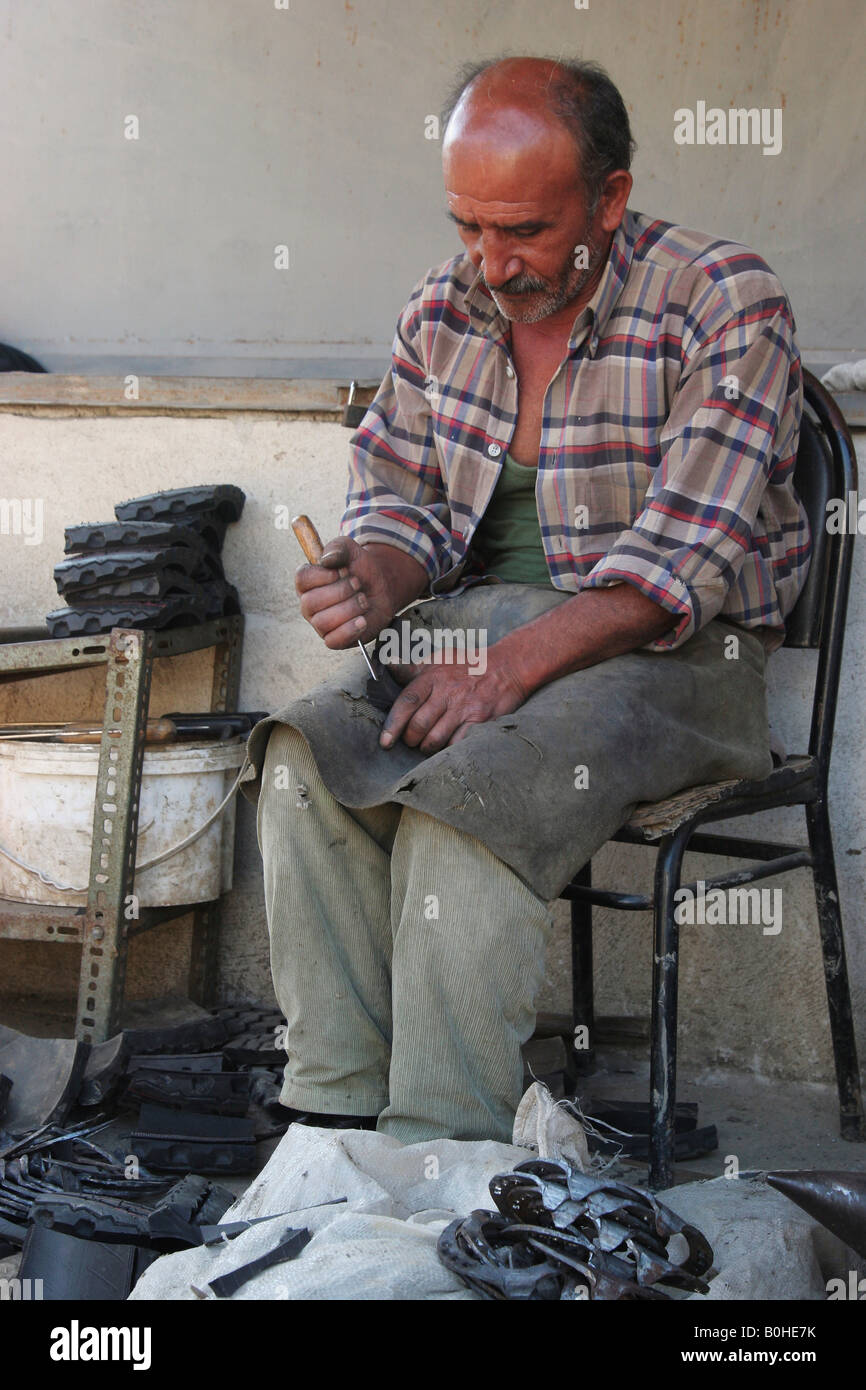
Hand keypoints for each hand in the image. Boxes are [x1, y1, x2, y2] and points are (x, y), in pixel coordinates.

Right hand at [295, 536, 393, 648]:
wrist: (382, 587)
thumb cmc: (360, 568)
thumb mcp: (350, 549)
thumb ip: (337, 548)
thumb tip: (326, 560)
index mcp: (308, 582)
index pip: (302, 579)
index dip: (322, 575)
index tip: (340, 571)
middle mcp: (309, 604)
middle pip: (311, 602)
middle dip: (340, 591)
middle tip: (357, 583)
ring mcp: (320, 624)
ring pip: (323, 622)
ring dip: (349, 609)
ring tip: (363, 600)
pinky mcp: (335, 639)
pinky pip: (333, 641)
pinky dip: (350, 630)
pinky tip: (362, 620)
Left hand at [379, 648, 527, 751]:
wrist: (509, 666)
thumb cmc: (469, 664)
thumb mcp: (439, 658)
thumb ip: (413, 667)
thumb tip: (388, 665)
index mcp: (433, 676)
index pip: (407, 702)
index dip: (393, 724)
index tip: (385, 741)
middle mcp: (447, 692)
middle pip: (419, 725)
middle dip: (410, 739)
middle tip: (411, 741)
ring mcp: (465, 707)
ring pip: (435, 739)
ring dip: (427, 747)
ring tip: (427, 745)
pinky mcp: (480, 721)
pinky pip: (457, 743)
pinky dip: (448, 749)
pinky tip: (447, 745)